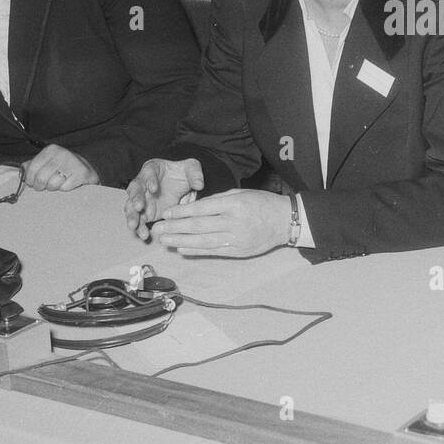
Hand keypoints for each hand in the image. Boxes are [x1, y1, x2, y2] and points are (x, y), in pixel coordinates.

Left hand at [23, 145, 98, 191]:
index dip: (29, 179)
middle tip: (43, 187)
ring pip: (52, 184)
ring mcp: (72, 163)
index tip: (31, 183)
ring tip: (57, 184)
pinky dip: (65, 189)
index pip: (32, 168)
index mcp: (51, 150)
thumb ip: (33, 165)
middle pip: (41, 178)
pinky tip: (68, 184)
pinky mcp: (81, 173)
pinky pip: (65, 188)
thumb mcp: (47, 162)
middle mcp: (61, 154)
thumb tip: (21, 170)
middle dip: (40, 186)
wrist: (87, 168)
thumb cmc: (63, 167)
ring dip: (53, 188)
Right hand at [124, 157, 203, 238]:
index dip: (149, 180)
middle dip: (135, 199)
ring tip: (134, 225)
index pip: (148, 173)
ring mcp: (141, 200)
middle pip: (134, 190)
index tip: (154, 189)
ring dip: (132, 216)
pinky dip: (139, 228)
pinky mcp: (144, 213)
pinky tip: (143, 235)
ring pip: (131, 207)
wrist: (182, 187)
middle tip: (139, 207)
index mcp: (152, 169)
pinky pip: (138, 221)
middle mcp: (142, 184)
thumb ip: (195, 173)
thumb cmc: (182, 174)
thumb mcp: (191, 168)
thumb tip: (200, 184)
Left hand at [150, 188, 290, 257]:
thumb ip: (219, 200)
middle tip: (158, 229)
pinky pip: (213, 251)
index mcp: (234, 204)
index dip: (182, 212)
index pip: (202, 208)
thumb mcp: (242, 193)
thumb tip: (195, 207)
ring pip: (203, 241)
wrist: (285, 221)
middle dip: (176, 228)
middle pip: (199, 226)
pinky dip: (196, 251)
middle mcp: (234, 221)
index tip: (167, 213)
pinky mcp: (238, 251)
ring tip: (165, 241)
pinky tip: (182, 249)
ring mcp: (236, 238)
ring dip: (181, 241)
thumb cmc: (263, 203)